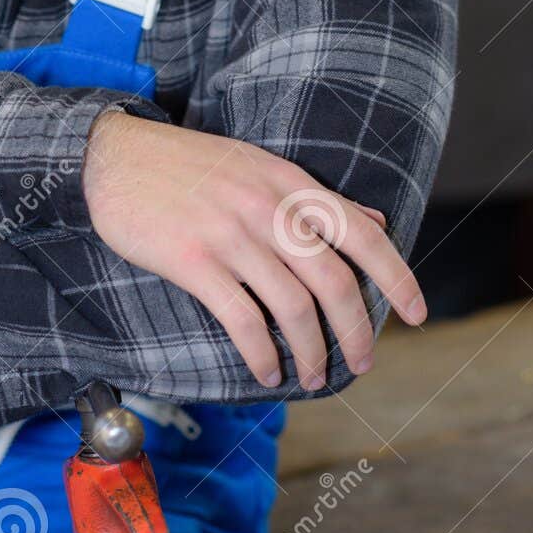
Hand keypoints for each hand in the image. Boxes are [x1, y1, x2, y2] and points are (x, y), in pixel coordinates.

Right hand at [82, 112, 426, 391]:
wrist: (114, 154)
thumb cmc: (189, 164)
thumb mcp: (260, 165)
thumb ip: (315, 198)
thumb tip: (376, 223)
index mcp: (288, 181)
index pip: (361, 232)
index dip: (396, 276)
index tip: (418, 313)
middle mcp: (267, 205)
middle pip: (333, 279)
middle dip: (357, 329)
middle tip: (363, 362)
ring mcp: (230, 232)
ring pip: (292, 306)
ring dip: (311, 352)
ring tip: (312, 377)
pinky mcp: (193, 259)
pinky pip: (242, 319)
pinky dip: (263, 354)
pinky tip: (268, 370)